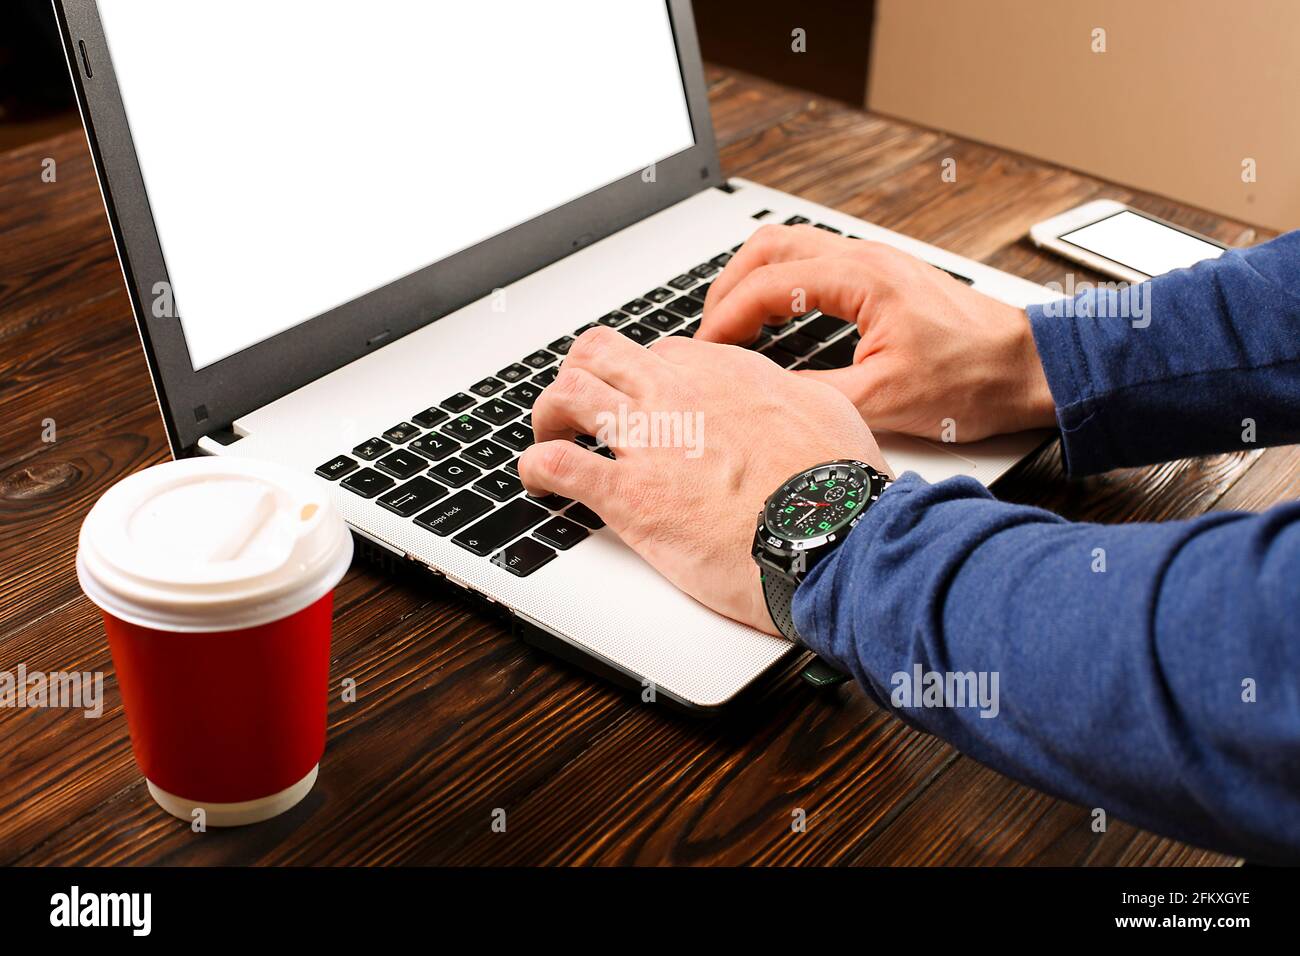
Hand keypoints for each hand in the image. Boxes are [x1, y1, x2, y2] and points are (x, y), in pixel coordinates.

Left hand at [518, 326, 888, 634]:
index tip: (644, 399)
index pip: (663, 353)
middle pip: (600, 354)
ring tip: (550, 436)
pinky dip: (536, 468)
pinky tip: (538, 479)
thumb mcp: (824, 411)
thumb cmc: (837, 487)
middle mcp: (678, 395)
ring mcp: (648, 441)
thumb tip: (782, 400)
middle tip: (581, 406)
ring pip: (567, 394)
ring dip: (549, 414)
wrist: (833, 536)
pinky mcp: (629, 495)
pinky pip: (557, 464)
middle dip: (582, 374)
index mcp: (726, 373)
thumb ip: (790, 397)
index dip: (645, 376)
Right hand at [697, 224, 1056, 441]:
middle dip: (729, 285)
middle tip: (712, 331)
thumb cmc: (977, 378)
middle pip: (771, 245)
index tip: (706, 351)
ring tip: (736, 324)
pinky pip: (817, 262)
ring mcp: (877, 264)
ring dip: (755, 279)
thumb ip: (816, 396)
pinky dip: (783, 283)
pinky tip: (780, 318)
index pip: (768, 283)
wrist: (1031, 368)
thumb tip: (765, 397)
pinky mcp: (887, 278)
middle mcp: (867, 259)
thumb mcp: (886, 401)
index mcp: (863, 279)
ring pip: (793, 247)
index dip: (726, 318)